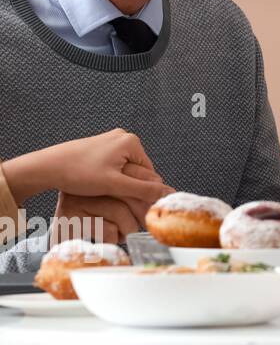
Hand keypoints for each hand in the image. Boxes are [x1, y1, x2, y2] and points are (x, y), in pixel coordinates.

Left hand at [2, 130, 173, 246]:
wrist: (46, 166)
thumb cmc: (78, 173)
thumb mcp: (114, 184)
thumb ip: (143, 189)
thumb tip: (168, 194)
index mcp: (131, 142)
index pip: (149, 173)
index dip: (143, 192)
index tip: (135, 207)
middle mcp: (123, 137)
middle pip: (138, 171)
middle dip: (130, 187)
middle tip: (118, 203)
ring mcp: (110, 141)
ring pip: (125, 170)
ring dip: (119, 184)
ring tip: (105, 195)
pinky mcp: (100, 147)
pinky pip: (113, 166)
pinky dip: (109, 178)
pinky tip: (98, 187)